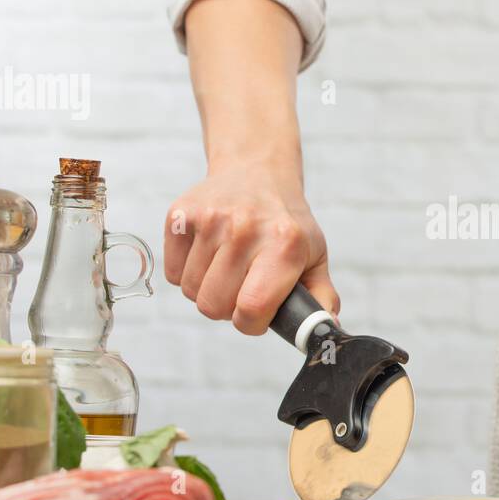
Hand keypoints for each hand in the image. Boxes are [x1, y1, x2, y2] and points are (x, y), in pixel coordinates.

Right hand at [163, 160, 337, 335]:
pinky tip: (208, 254)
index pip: (252, 308)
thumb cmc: (285, 223)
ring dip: (207, 290)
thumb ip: (321, 297)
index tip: (257, 313)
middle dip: (227, 307)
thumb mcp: (314, 256)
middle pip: (214, 306)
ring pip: (192, 291)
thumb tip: (326, 329)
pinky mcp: (180, 215)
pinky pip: (172, 273)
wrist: (256, 171)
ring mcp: (210, 219)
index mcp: (284, 244)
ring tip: (227, 268)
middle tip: (242, 287)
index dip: (251, 323)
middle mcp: (245, 229)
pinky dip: (187, 273)